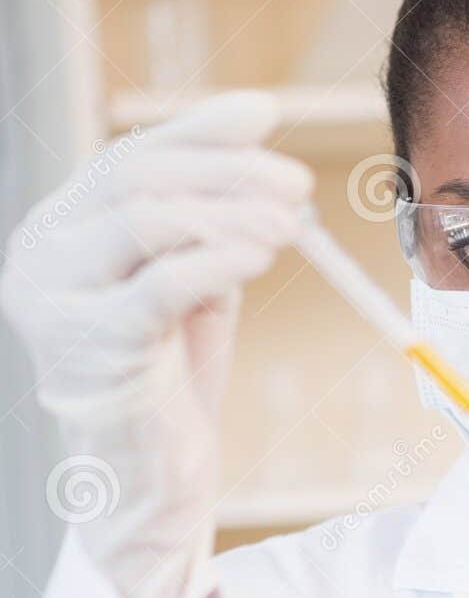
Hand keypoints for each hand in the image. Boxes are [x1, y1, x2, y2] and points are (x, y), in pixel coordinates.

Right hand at [1, 91, 312, 597]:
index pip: (130, 158)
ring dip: (231, 212)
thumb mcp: (188, 287)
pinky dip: (218, 258)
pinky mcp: (92, 344)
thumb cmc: (169, 387)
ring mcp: (56, 299)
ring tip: (292, 224)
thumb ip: (203, 226)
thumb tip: (261, 155)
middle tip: (297, 184)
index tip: (265, 114)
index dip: (199, 131)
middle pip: (139, 180)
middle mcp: (42, 255)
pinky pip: (161, 282)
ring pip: (147, 220)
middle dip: (228, 172)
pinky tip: (263, 254)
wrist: (149, 483)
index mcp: (58, 232)